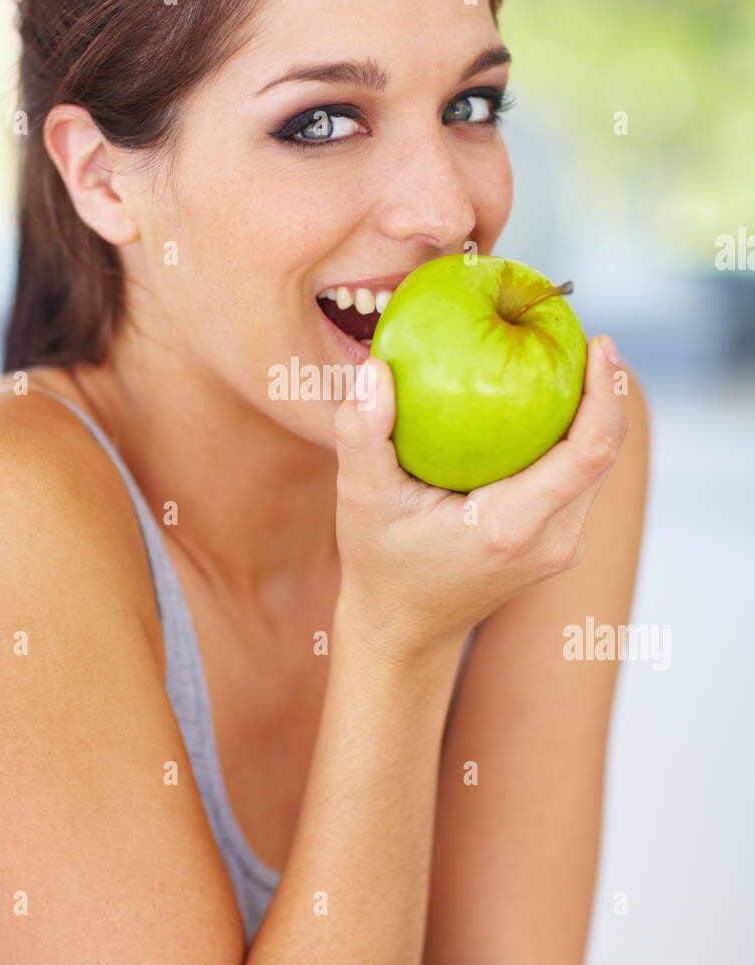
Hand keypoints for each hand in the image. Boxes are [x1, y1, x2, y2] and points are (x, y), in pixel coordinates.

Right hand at [333, 336, 627, 661]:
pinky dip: (574, 435)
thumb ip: (362, 434)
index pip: (587, 452)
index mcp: (513, 526)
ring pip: (597, 466)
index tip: (597, 341)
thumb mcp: (358, 499)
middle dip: (605, 391)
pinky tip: (545, 399)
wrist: (403, 631)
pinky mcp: (558, 544)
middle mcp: (551, 540)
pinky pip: (580, 478)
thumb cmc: (379, 562)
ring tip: (568, 358)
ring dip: (594, 413)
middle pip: (605, 453)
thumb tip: (376, 367)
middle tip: (580, 334)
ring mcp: (561, 547)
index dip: (604, 394)